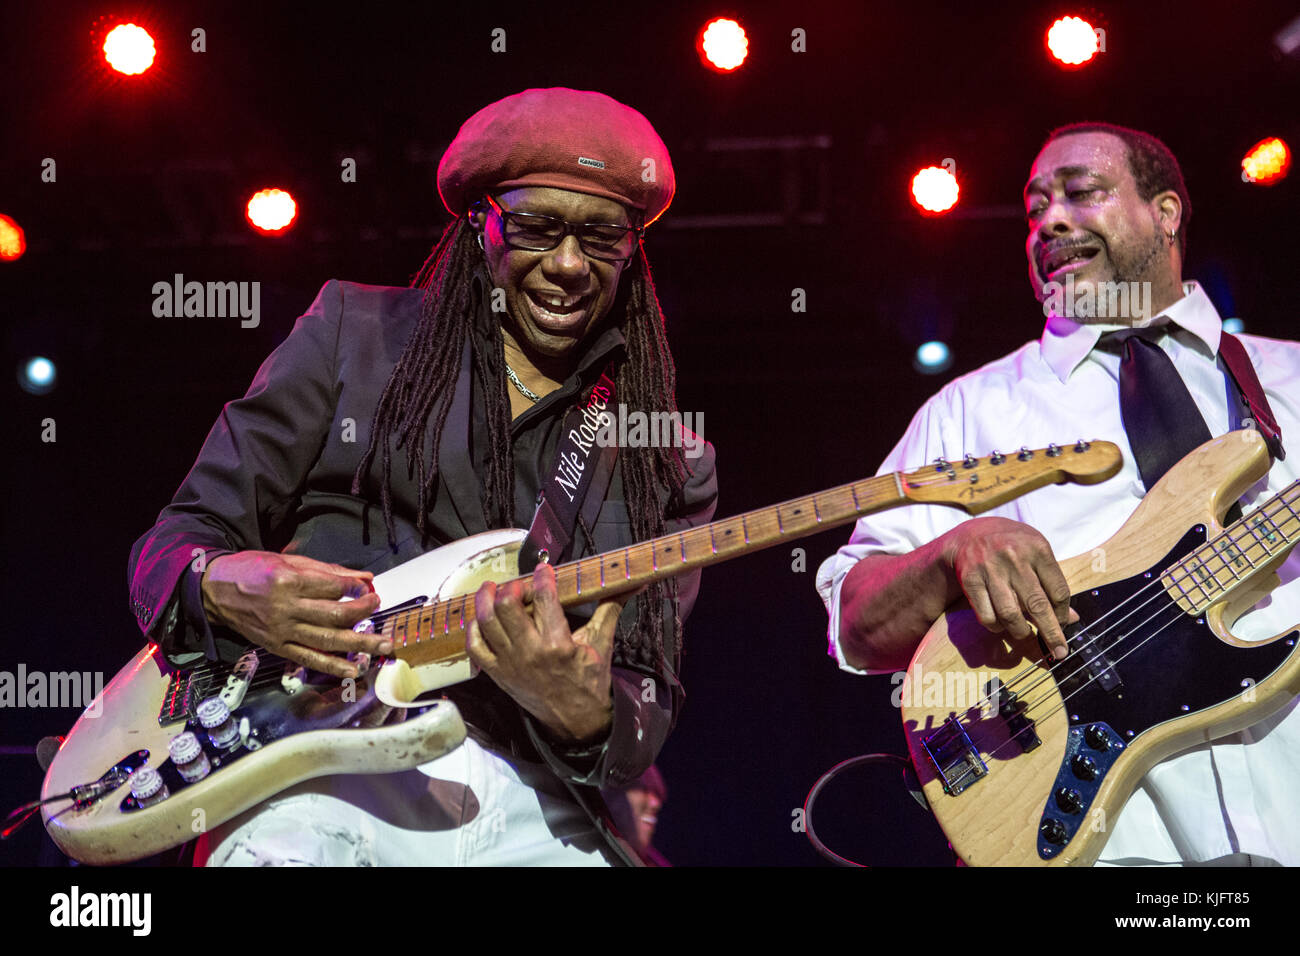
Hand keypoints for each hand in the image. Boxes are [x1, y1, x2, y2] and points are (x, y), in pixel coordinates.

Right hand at [200, 551, 388, 677]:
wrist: (215, 590)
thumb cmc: (252, 570)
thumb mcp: (288, 561)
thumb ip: (328, 570)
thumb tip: (364, 578)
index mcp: (288, 581)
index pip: (333, 587)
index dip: (356, 588)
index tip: (368, 588)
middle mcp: (286, 608)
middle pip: (334, 615)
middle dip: (363, 613)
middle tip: (379, 607)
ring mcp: (281, 631)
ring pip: (327, 640)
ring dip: (359, 644)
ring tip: (383, 645)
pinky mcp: (277, 647)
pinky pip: (308, 659)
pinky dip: (332, 666)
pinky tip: (353, 670)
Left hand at [467, 563, 620, 744]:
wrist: (575, 720)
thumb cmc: (588, 681)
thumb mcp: (601, 643)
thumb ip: (611, 608)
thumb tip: (634, 583)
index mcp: (558, 644)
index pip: (544, 597)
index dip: (542, 576)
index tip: (543, 569)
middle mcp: (530, 652)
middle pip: (507, 605)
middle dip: (511, 587)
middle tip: (518, 584)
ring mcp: (510, 664)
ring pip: (487, 622)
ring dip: (486, 599)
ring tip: (491, 589)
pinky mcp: (498, 674)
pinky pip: (475, 647)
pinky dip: (474, 628)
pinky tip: (482, 618)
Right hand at [939, 517, 1075, 658]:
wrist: (970, 535)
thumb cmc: (1012, 547)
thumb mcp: (1037, 554)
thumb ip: (1053, 582)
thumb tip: (1070, 619)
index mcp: (1037, 548)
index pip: (1058, 590)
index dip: (1063, 614)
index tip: (1063, 625)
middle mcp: (1014, 558)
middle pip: (1037, 605)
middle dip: (1051, 633)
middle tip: (1060, 652)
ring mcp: (990, 569)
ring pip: (1010, 615)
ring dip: (1021, 632)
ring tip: (1025, 633)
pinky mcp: (970, 581)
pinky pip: (987, 616)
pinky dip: (997, 627)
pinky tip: (1002, 624)